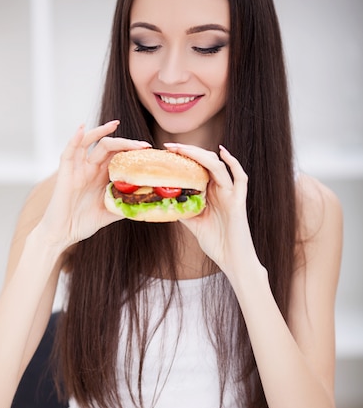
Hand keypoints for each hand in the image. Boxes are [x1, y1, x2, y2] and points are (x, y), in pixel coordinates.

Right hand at [39, 121, 149, 250]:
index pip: (118, 156)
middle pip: (108, 147)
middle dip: (126, 143)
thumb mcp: (108, 214)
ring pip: (88, 142)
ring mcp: (77, 169)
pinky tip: (82, 128)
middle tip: (143, 145)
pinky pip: (69, 152)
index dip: (132, 151)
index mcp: (100, 176)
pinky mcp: (65, 173)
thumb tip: (143, 204)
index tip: (149, 152)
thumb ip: (122, 205)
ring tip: (115, 124)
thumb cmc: (82, 224)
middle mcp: (89, 169)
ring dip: (101, 132)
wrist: (62, 234)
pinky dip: (75, 139)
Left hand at [164, 142, 259, 278]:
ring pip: (218, 166)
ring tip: (183, 148)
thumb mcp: (194, 224)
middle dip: (188, 152)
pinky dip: (234, 164)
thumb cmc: (217, 243)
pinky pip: (240, 179)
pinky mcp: (238, 202)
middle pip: (206, 162)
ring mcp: (231, 194)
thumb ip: (184, 211)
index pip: (197, 168)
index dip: (184, 158)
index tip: (166, 152)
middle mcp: (221, 190)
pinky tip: (223, 153)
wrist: (233, 260)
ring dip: (200, 155)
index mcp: (211, 193)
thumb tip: (166, 202)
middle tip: (169, 146)